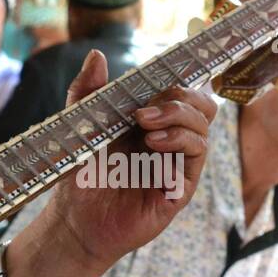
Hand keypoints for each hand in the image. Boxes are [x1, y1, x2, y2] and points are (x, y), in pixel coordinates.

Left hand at [50, 50, 217, 267]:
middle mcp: (169, 139)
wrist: (75, 221)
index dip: (179, 77)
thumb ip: (87, 91)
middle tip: (145, 106)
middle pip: (202, 104)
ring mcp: (177, 162)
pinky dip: (181, 140)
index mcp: (150, 121)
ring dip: (178, 116)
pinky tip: (154, 143)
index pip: (181, 91)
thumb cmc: (80, 177)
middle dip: (180, 95)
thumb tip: (96, 55)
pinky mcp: (180, 186)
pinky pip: (197, 154)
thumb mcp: (81, 126)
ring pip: (203, 125)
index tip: (162, 70)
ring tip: (144, 124)